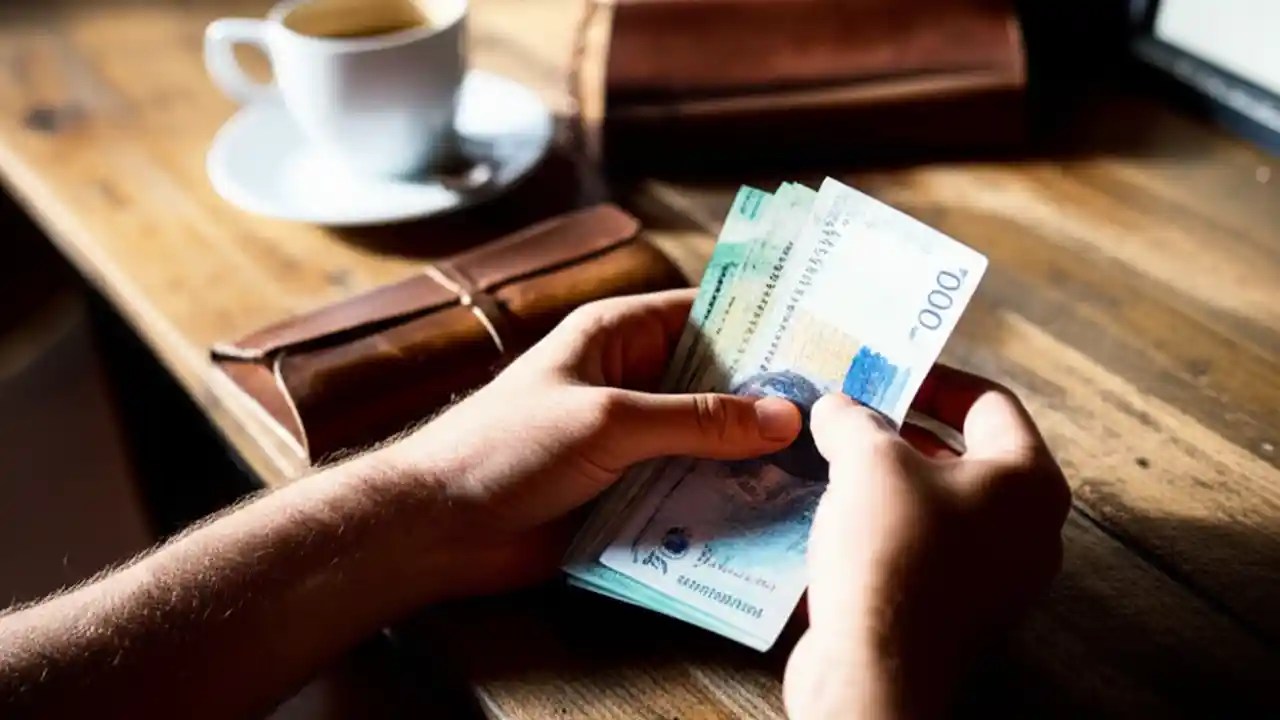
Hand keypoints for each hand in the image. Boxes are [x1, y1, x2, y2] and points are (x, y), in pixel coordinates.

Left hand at [379, 289, 801, 598]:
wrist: (439, 527)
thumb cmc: (509, 447)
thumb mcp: (609, 420)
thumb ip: (697, 418)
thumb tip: (784, 416)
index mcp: (617, 336)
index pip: (705, 317)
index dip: (762, 328)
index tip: (827, 343)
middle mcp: (629, 382)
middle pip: (715, 385)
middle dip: (768, 403)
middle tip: (842, 419)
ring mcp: (629, 441)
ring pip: (706, 443)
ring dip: (750, 459)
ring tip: (824, 473)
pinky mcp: (625, 493)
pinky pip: (685, 490)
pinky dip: (722, 500)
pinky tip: (774, 517)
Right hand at [784, 366, 1070, 719]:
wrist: (876, 671)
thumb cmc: (891, 552)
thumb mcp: (867, 461)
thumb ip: (855, 420)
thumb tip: (839, 408)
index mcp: (1028, 480)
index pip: (989, 401)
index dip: (933, 377)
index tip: (883, 372)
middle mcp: (1026, 529)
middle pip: (963, 454)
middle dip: (900, 430)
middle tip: (847, 414)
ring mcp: (995, 578)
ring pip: (938, 505)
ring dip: (885, 480)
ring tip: (829, 461)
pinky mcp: (955, 614)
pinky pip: (922, 550)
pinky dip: (882, 528)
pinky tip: (832, 519)